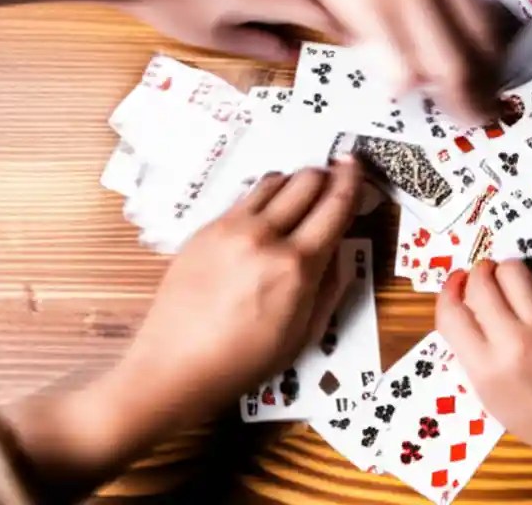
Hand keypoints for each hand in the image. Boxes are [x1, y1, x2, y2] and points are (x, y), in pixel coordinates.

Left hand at [0, 162, 360, 496]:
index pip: (335, 206)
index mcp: (296, 267)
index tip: (357, 163)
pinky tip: (265, 219)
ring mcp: (230, 229)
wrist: (174, 367)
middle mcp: (264, 237)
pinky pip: (244, 197)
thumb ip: (330, 285)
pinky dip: (263, 198)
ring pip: (274, 180)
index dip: (352, 180)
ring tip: (299, 201)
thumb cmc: (244, 361)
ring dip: (294, 183)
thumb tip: (339, 249)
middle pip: (306, 180)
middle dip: (326, 176)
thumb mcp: (304, 334)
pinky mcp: (205, 230)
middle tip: (333, 184)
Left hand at [234, 0, 531, 120]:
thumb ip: (354, 32)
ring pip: (484, 30)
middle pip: (456, 63)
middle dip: (473, 100)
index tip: (442, 117)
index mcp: (376, 10)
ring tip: (503, 84)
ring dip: (497, 64)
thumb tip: (388, 68)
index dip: (431, 102)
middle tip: (482, 119)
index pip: (413, 75)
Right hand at [436, 256, 531, 504]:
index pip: (450, 314)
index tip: (457, 286)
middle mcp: (515, 344)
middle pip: (480, 284)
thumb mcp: (500, 405)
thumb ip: (479, 362)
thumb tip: (468, 317)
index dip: (449, 293)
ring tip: (516, 280)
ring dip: (509, 269)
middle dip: (478, 276)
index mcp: (488, 372)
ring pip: (514, 270)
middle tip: (487, 281)